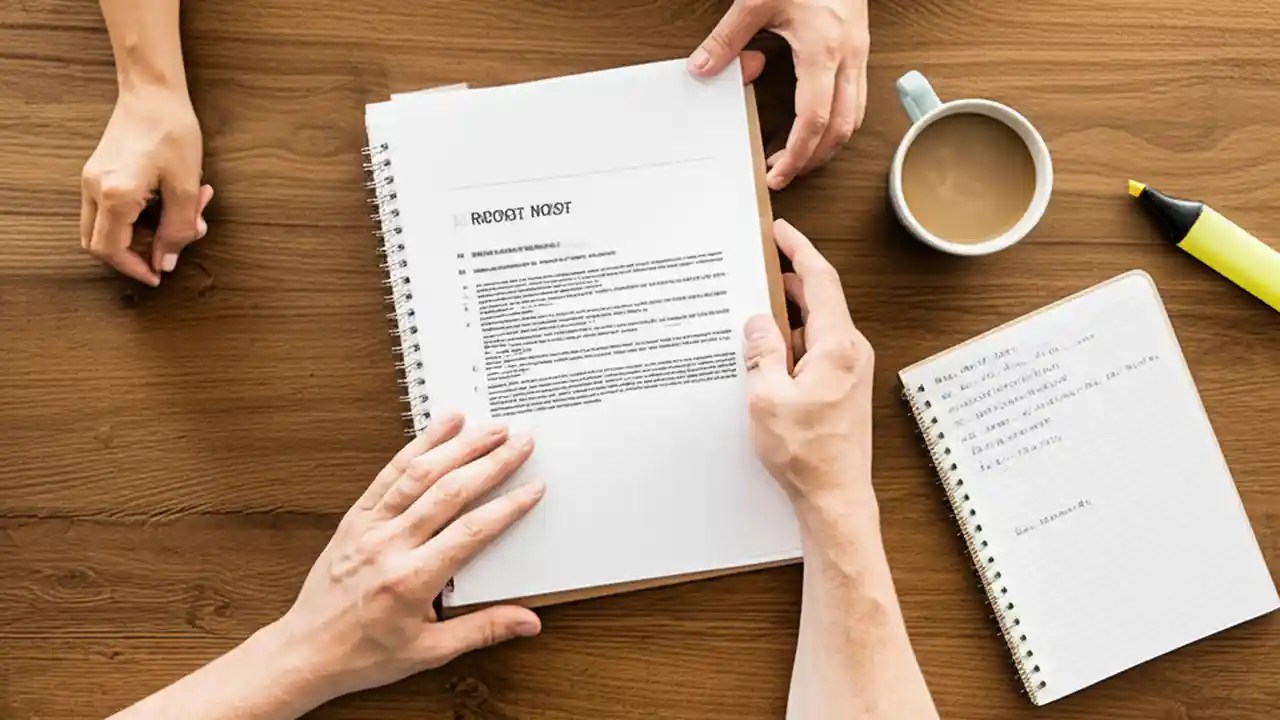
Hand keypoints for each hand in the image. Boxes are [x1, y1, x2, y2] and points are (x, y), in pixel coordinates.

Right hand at [81, 85, 211, 285]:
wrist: (153, 93)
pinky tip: (168, 203)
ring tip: (182, 219)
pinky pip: (108, 209)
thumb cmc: (172, 132)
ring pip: (104, 228)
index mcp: (115, 195)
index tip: (158, 275)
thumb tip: (166, 262)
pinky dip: (135, 217)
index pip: (111, 250)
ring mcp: (91, 180)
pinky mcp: (97, 172)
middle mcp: (94, 189)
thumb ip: (179, 229)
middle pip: (100, 244)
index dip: (134, 269)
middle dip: (135, 255)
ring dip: (140, 234)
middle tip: (168, 252)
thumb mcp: (186, 186)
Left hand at [266, 415, 544, 703]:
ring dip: (456, 445)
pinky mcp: (354, 518)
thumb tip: (529, 622)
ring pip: (418, 474)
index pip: (471, 532)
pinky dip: (415, 447)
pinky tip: (438, 428)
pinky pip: (388, 475)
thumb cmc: (364, 655)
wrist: (305, 652)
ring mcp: (368, 527)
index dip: (507, 506)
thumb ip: (483, 630)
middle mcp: (389, 545)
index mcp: (412, 580)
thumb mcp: (429, 651)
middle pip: (449, 492)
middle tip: (520, 442)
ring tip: (487, 426)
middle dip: (490, 463)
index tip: (533, 487)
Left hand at [688, 0, 870, 189]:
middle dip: (812, 160)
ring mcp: (859, 56)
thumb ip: (726, 39)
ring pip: (854, 119)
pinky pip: (857, 101)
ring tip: (797, 158)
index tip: (776, 174)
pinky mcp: (860, 51)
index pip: (813, 120)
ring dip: (828, 145)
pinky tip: (816, 127)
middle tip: (783, 175)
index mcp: (822, 51)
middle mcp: (847, 58)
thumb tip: (702, 69)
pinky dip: (838, 123)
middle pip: (840, 130)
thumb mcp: (756, 0)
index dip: (795, 155)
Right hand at [742, 219, 874, 523]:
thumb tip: (757, 321)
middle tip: (755, 265)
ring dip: (786, 315)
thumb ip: (761, 351)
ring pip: (815, 326)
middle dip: (786, 279)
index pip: (819, 279)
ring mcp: (850, 370)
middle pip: (819, 299)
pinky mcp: (843, 387)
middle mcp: (851, 352)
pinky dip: (792, 342)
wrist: (835, 497)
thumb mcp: (767, 397)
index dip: (798, 249)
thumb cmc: (805, 453)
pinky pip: (816, 349)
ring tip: (751, 312)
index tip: (780, 230)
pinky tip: (766, 353)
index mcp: (837, 345)